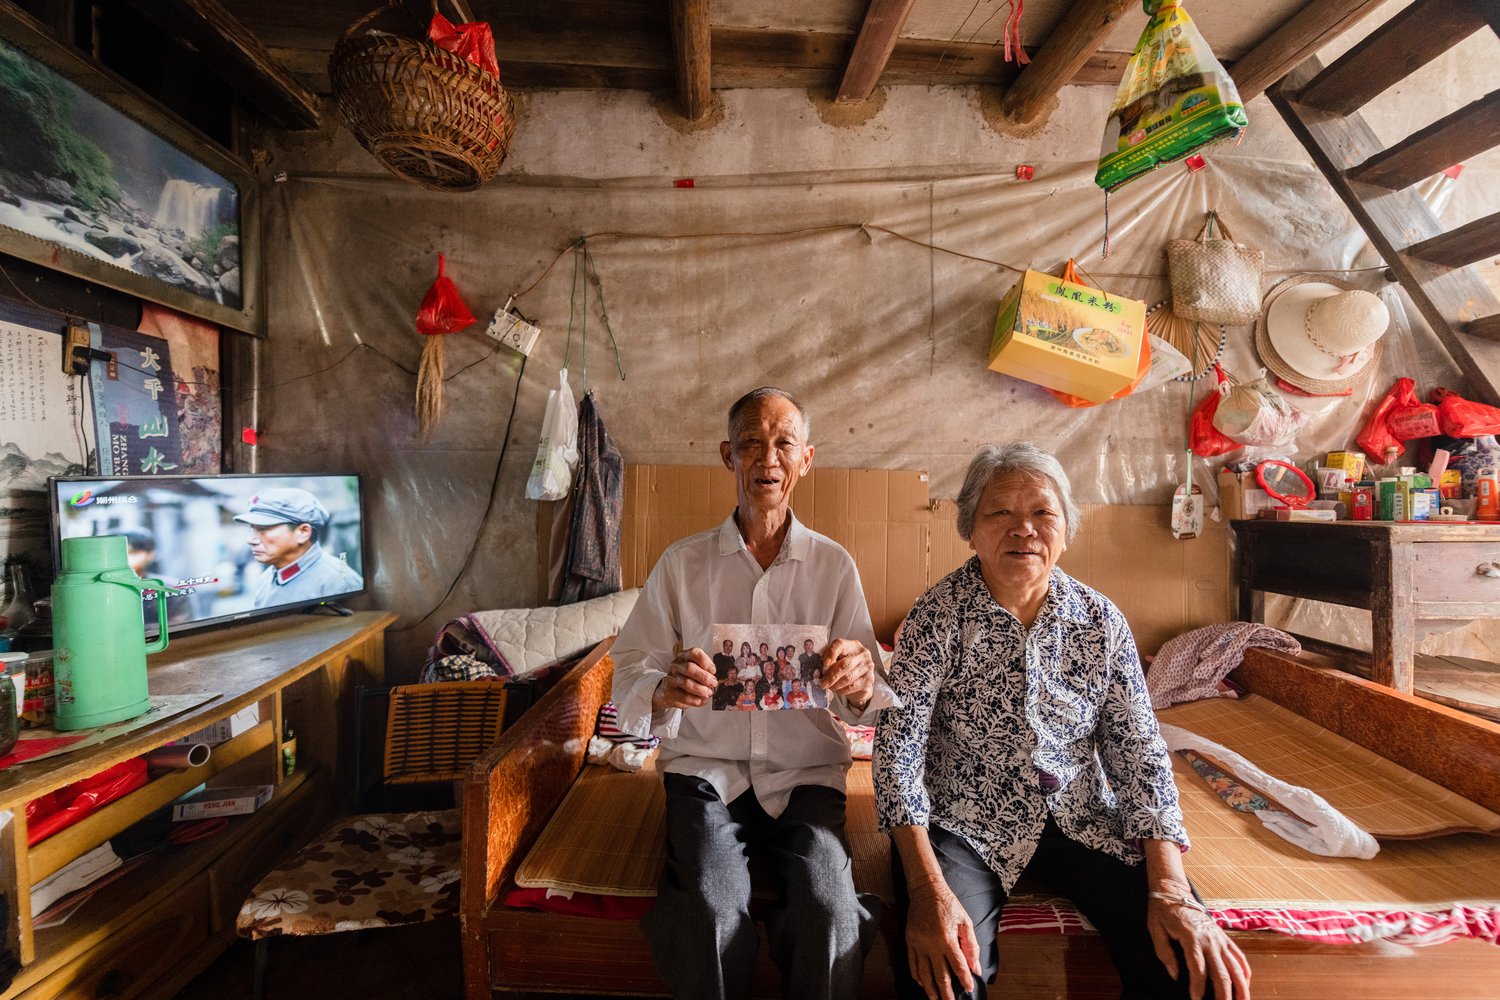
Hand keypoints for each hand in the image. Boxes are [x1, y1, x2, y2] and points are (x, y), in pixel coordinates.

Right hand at [651, 649, 717, 711]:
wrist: (670, 691)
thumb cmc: (687, 678)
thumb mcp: (696, 670)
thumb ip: (705, 670)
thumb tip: (716, 677)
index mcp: (684, 656)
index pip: (694, 653)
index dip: (706, 662)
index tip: (713, 671)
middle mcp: (676, 665)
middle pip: (690, 668)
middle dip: (704, 677)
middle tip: (713, 683)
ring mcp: (671, 678)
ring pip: (687, 683)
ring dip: (701, 689)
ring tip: (708, 693)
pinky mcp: (669, 692)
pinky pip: (684, 697)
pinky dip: (696, 700)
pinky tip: (703, 700)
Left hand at [821, 638, 874, 709]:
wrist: (861, 679)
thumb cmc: (846, 667)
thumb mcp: (838, 659)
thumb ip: (830, 661)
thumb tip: (819, 669)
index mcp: (852, 645)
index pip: (840, 644)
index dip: (831, 653)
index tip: (824, 663)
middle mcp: (862, 653)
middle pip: (844, 664)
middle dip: (831, 676)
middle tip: (823, 683)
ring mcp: (867, 666)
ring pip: (848, 677)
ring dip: (836, 684)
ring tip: (829, 687)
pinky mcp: (869, 679)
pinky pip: (853, 686)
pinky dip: (843, 690)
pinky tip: (838, 690)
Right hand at [904, 879, 980, 999]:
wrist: (925, 890)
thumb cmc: (948, 904)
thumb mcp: (965, 921)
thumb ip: (971, 945)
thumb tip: (974, 966)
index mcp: (947, 938)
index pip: (957, 965)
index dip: (964, 979)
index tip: (969, 988)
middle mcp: (931, 943)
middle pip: (939, 974)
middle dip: (946, 991)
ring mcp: (918, 943)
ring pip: (924, 972)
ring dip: (929, 987)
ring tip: (934, 998)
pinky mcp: (910, 940)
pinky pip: (912, 962)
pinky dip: (916, 974)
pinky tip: (921, 982)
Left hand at [1146, 885, 1251, 999]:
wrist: (1174, 890)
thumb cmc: (1163, 910)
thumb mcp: (1155, 930)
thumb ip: (1164, 954)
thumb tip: (1175, 975)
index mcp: (1191, 937)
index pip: (1198, 969)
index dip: (1198, 987)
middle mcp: (1210, 939)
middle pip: (1222, 972)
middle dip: (1223, 995)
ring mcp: (1219, 938)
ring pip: (1236, 967)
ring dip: (1241, 987)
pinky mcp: (1224, 936)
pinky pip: (1239, 956)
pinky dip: (1245, 972)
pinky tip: (1246, 985)